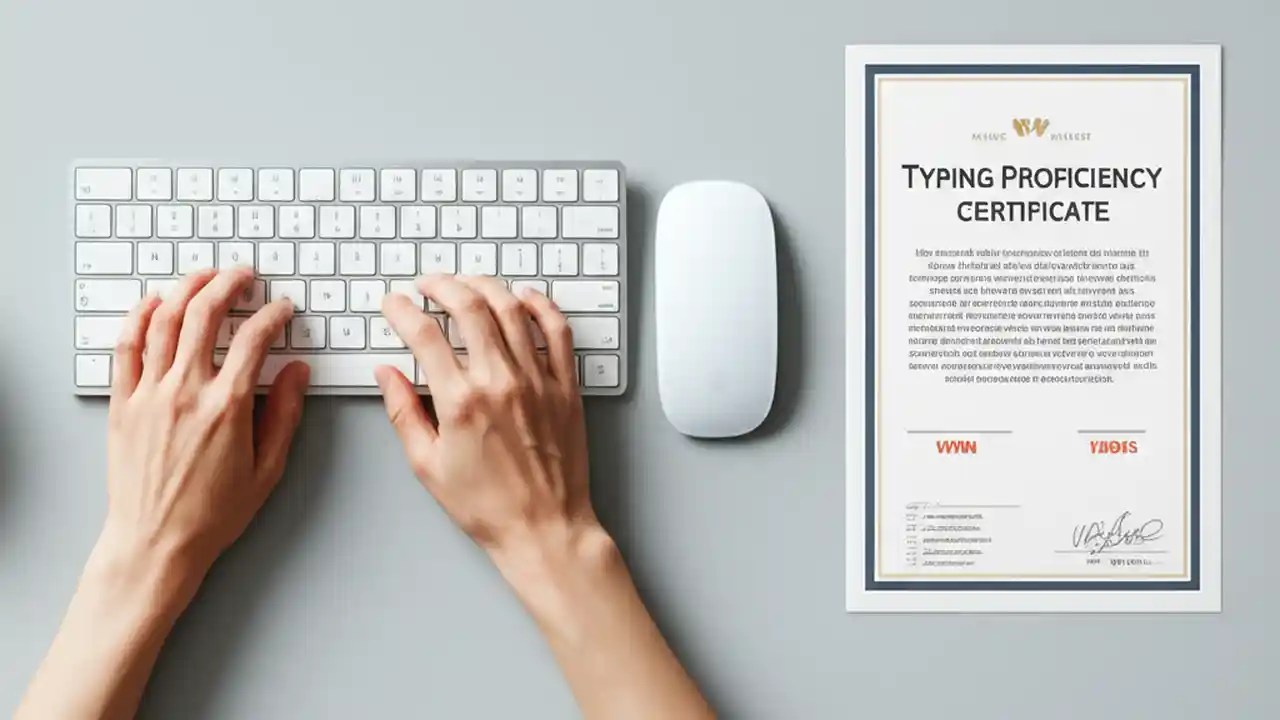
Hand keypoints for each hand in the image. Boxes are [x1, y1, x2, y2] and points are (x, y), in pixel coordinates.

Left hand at [102, 267, 309, 580]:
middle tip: (242, 275)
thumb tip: (296, 372)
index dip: (273, 316)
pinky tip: (152, 304)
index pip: (255, 340)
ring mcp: (149, 395)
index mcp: (226, 408)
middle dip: (227, 285)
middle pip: (205, 315)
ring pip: (164, 322)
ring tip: (202, 276)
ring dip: (186, 289)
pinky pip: (127, 347)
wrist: (156, 543)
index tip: (281, 310)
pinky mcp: (124, 404)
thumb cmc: (211, 514)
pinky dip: (139, 318)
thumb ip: (284, 414)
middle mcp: (186, 393)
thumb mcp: (267, 468)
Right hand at [375, 275, 713, 719]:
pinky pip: (557, 331)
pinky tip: (525, 298)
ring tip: (467, 282)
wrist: (544, 528)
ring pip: (511, 309)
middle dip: (442, 285)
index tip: (393, 304)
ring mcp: (538, 380)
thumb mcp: (428, 466)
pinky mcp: (565, 387)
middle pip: (469, 307)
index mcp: (461, 402)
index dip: (402, 310)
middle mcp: (501, 382)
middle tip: (428, 284)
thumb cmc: (487, 507)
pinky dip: (541, 306)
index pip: (424, 335)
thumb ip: (403, 413)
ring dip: (485, 285)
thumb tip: (387, 374)